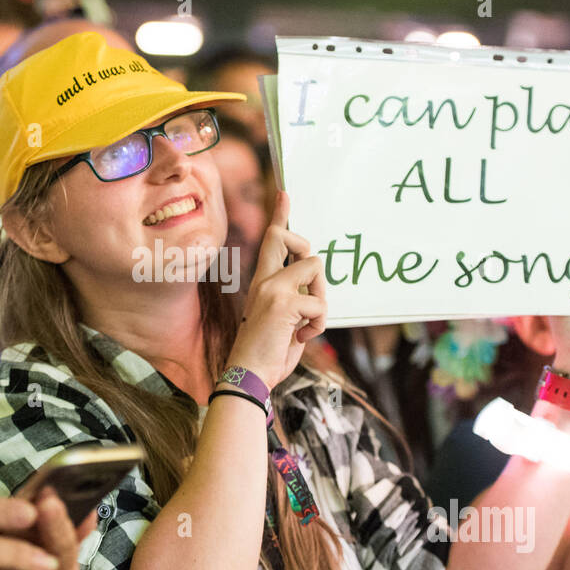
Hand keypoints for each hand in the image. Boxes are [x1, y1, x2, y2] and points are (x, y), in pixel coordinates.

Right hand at [227, 191, 327, 389]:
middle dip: (306, 251)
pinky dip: (318, 324)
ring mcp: (272, 289)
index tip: (285, 193)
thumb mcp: (281, 320)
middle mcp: (265, 280)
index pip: (272, 240)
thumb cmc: (266, 353)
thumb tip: (313, 293)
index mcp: (263, 283)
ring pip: (314, 268)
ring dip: (321, 297)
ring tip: (307, 323)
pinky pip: (319, 304)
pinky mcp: (283, 304)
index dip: (280, 214)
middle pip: (288, 238)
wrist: (248, 376)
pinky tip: (302, 336)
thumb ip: (293, 300)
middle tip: (308, 285)